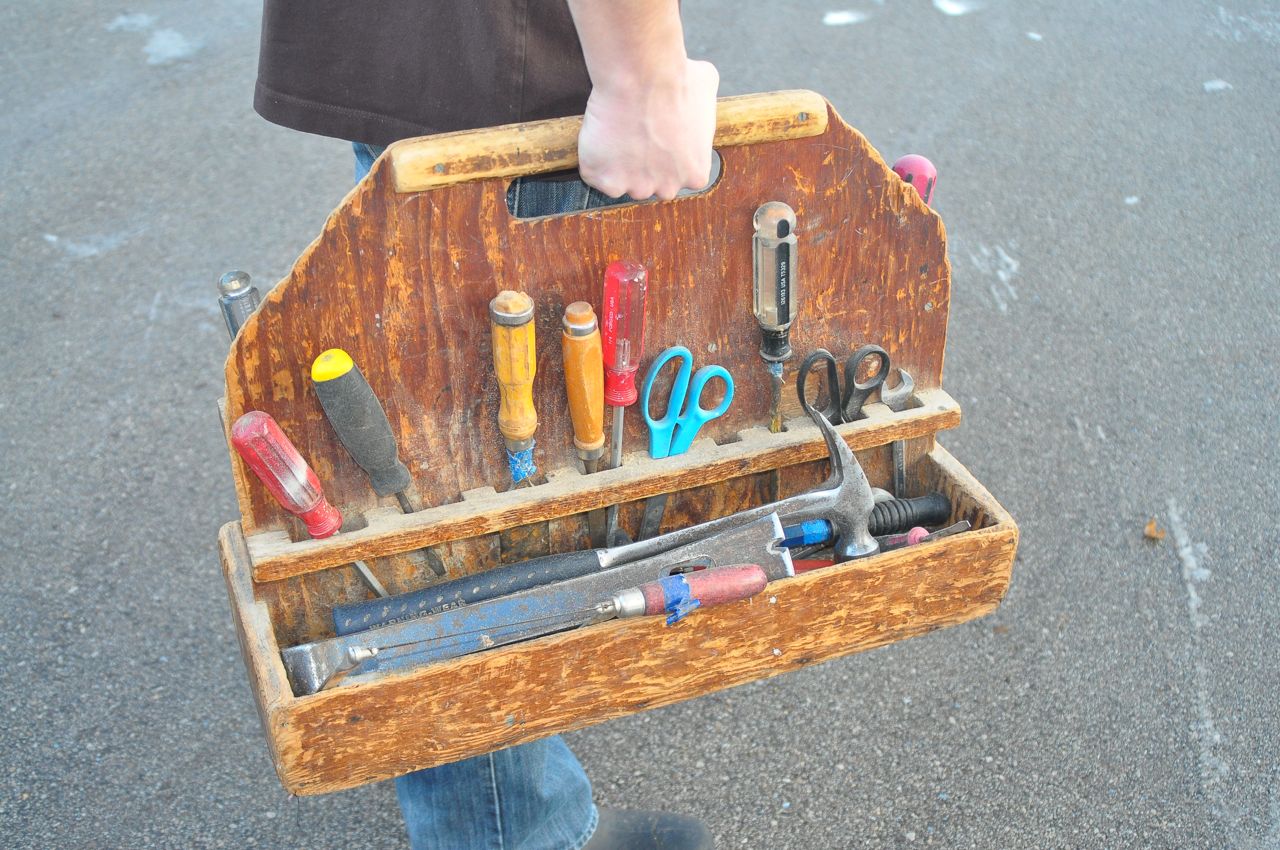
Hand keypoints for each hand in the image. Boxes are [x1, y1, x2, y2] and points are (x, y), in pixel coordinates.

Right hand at [577, 59, 718, 200]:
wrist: (642, 75)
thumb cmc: (677, 79)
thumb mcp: (706, 89)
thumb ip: (704, 111)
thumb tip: (696, 100)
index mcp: (695, 174)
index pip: (678, 175)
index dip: (665, 154)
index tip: (656, 135)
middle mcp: (667, 188)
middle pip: (650, 183)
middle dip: (643, 164)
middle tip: (635, 133)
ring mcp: (634, 187)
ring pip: (622, 181)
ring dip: (618, 163)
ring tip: (617, 131)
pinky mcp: (604, 180)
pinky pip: (594, 174)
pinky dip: (593, 158)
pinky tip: (600, 136)